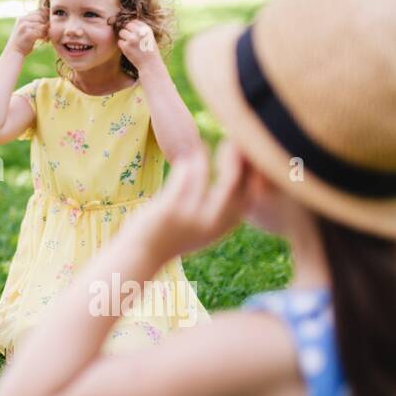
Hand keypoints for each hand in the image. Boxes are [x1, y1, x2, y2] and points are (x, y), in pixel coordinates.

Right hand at [8, 7, 47, 56]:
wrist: (14, 52)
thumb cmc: (23, 41)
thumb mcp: (26, 28)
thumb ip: (34, 22)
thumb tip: (48, 18)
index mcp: (22, 17)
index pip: (38, 11)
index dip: (45, 17)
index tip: (46, 26)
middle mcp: (22, 20)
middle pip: (41, 17)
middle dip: (46, 24)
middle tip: (46, 33)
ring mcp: (24, 26)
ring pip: (42, 24)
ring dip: (45, 31)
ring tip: (44, 37)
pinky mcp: (28, 33)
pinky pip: (41, 32)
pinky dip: (44, 36)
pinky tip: (43, 40)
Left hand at [116, 18, 159, 70]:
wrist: (150, 65)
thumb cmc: (149, 51)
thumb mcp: (149, 37)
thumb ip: (141, 30)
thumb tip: (128, 23)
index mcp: (146, 29)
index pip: (135, 21)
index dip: (132, 26)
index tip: (133, 32)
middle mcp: (139, 32)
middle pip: (127, 25)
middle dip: (127, 31)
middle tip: (130, 38)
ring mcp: (132, 39)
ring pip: (121, 32)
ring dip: (123, 37)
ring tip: (129, 44)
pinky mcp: (126, 46)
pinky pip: (119, 41)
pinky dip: (122, 45)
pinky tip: (128, 50)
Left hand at [129, 142, 249, 264]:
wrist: (141, 254)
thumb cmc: (173, 238)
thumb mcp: (203, 230)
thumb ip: (219, 213)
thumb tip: (233, 185)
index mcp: (222, 228)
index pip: (249, 198)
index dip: (253, 174)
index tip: (249, 156)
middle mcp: (210, 224)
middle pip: (232, 184)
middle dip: (235, 159)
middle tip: (232, 141)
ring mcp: (190, 217)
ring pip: (204, 175)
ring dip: (205, 156)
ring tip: (203, 144)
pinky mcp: (169, 209)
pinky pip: (182, 177)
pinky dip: (185, 164)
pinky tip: (185, 157)